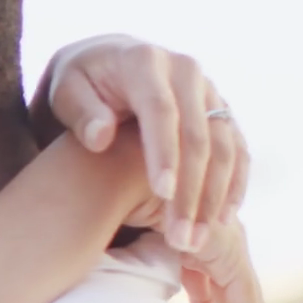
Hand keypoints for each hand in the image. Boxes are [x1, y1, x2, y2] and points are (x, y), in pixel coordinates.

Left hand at [31, 35, 248, 253]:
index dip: (165, 153)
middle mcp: (185, 70)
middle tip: (180, 237)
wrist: (107, 62)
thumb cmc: (80, 84)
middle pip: (198, 134)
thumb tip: (100, 137)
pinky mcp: (220, 109)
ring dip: (214, 196)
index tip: (161, 195)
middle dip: (191, 189)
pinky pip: (236, 148)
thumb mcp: (66, 91)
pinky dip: (233, 183)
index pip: (161, 111)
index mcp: (145, 62)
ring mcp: (208, 89)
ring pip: (223, 146)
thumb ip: (81, 112)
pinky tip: (221, 218)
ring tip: (194, 240)